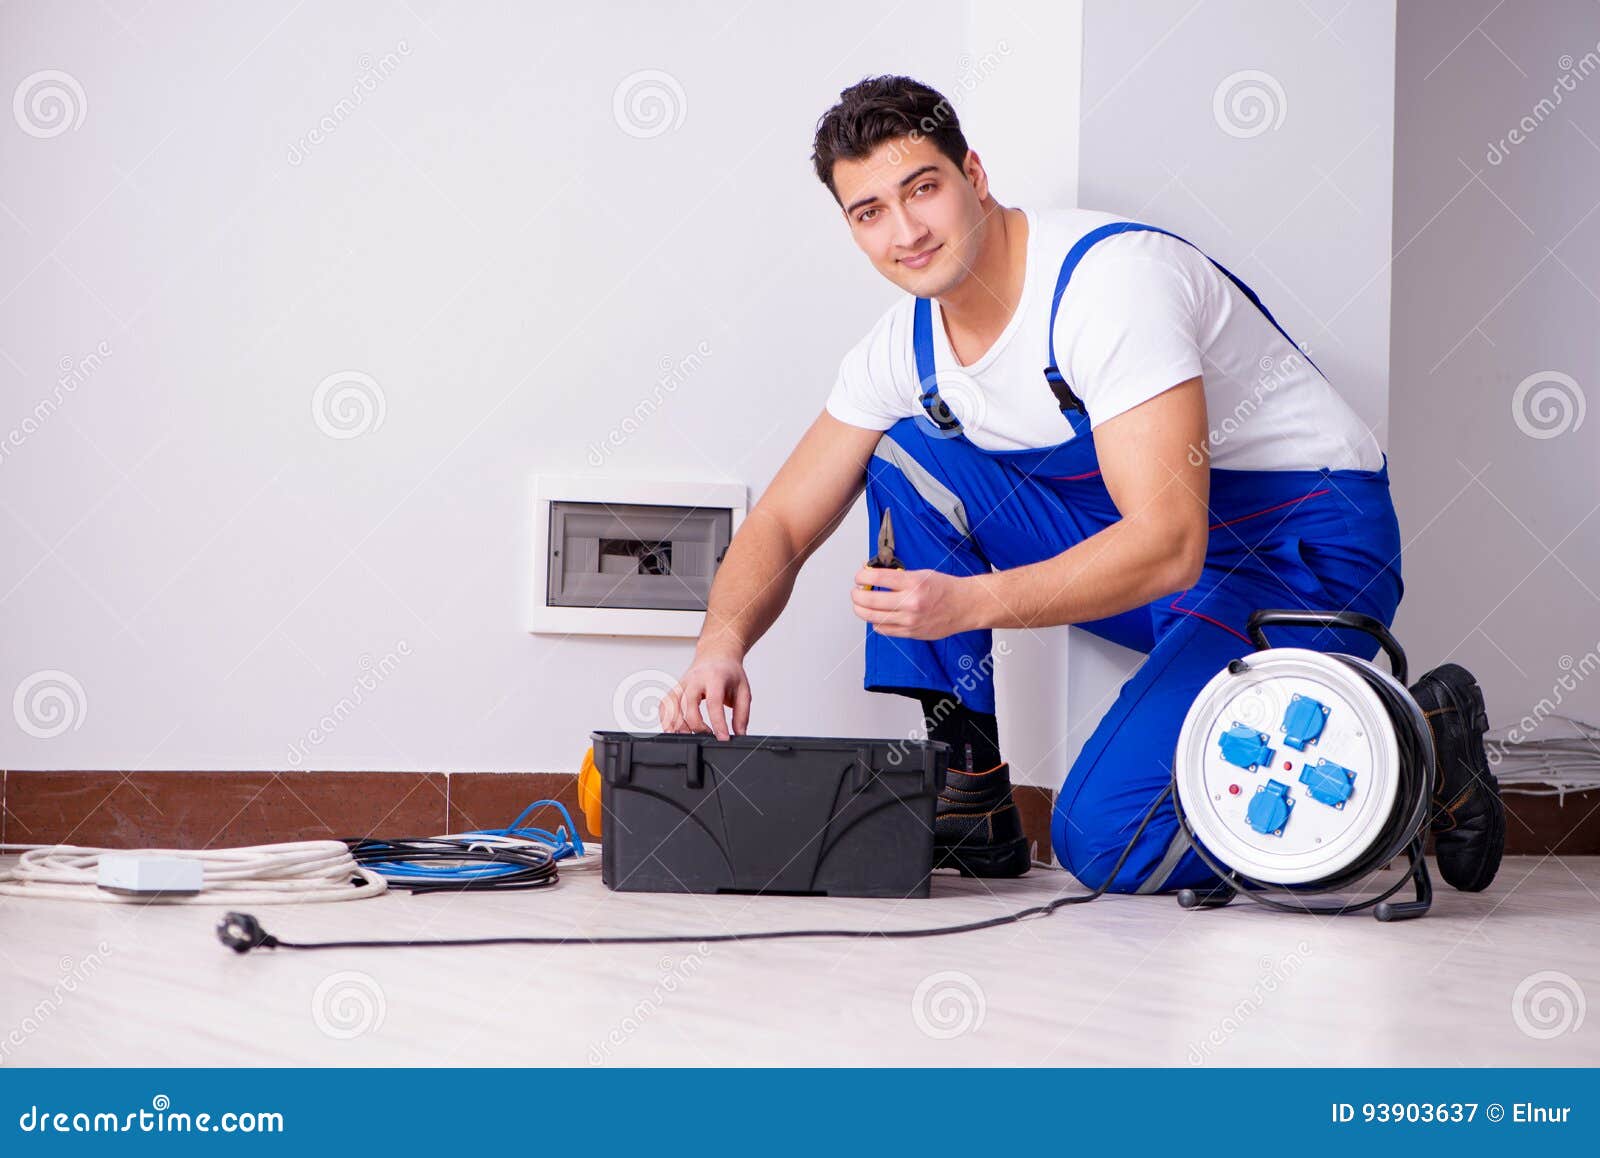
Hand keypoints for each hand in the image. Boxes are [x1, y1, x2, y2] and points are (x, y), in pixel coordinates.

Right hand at [659, 651, 751, 739]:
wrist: (716, 654)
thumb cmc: (729, 671)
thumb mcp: (743, 690)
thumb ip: (742, 714)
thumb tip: (739, 734)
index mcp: (715, 677)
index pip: (714, 702)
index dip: (717, 723)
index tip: (722, 738)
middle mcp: (695, 679)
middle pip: (688, 703)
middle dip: (696, 725)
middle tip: (708, 735)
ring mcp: (682, 683)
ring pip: (671, 704)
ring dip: (676, 723)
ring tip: (687, 736)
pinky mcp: (675, 688)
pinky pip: (665, 704)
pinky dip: (666, 718)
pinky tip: (673, 729)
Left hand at [851, 567, 979, 638]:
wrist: (965, 606)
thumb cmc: (945, 588)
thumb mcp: (921, 573)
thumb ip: (897, 575)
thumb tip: (872, 574)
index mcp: (913, 582)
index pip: (877, 577)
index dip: (862, 575)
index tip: (860, 576)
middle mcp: (911, 602)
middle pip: (869, 599)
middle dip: (856, 594)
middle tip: (856, 591)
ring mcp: (910, 620)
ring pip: (873, 617)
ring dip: (861, 609)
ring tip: (860, 604)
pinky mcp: (911, 633)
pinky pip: (883, 630)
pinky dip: (875, 622)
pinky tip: (877, 616)